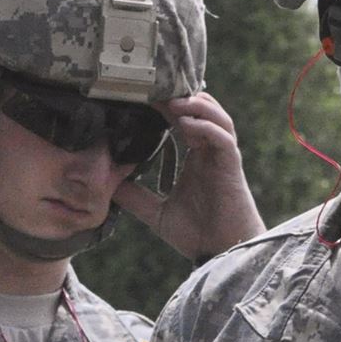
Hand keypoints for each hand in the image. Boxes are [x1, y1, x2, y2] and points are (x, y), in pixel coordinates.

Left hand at [111, 90, 265, 260]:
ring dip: (197, 106)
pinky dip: (207, 127)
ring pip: (218, 119)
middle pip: (204, 112)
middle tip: (157, 87)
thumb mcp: (157, 213)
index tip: (144, 94)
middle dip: (183, 96)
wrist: (221, 254)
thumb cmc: (197, 235)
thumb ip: (136, 197)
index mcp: (196, 159)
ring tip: (173, 100)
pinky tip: (187, 124)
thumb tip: (108, 186)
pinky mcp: (232, 168)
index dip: (167, 105)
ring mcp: (223, 159)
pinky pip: (223, 139)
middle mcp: (211, 154)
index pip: (184, 121)